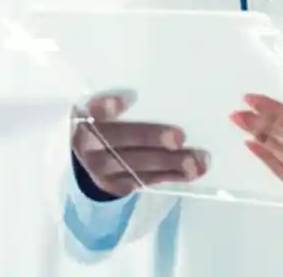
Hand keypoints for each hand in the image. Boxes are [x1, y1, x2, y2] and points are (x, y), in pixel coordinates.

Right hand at [71, 90, 208, 197]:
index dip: (106, 108)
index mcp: (85, 121)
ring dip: (171, 164)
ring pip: (138, 167)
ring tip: (197, 160)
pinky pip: (147, 181)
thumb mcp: (101, 110)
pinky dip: (172, 176)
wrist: (85, 156)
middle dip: (151, 139)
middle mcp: (90, 148)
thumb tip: (139, 96)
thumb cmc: (104, 122)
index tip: (123, 101)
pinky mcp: (116, 186)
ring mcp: (102, 171)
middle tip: (179, 137)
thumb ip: (114, 104)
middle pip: (121, 142)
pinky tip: (194, 171)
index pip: (94, 113)